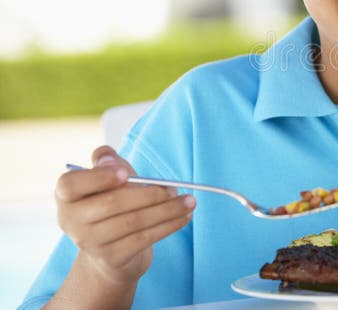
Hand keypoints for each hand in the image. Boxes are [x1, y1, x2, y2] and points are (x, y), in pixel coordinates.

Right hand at [55, 146, 195, 285]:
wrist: (113, 247)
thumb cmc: (112, 200)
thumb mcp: (109, 176)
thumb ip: (108, 160)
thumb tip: (110, 161)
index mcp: (66, 195)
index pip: (70, 185)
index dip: (98, 178)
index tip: (126, 173)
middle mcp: (71, 220)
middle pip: (112, 204)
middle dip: (149, 194)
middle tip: (174, 188)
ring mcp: (90, 242)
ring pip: (133, 222)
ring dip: (167, 210)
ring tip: (189, 201)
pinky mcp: (111, 258)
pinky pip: (144, 239)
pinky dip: (169, 226)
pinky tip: (185, 216)